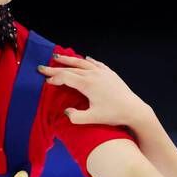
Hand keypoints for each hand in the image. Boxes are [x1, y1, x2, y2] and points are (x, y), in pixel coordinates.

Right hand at [37, 54, 154, 130]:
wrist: (134, 110)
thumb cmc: (113, 115)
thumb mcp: (92, 119)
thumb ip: (76, 117)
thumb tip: (66, 112)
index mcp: (87, 84)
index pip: (66, 77)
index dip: (54, 78)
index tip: (46, 81)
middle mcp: (94, 74)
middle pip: (71, 68)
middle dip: (56, 67)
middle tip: (43, 66)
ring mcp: (103, 72)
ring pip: (82, 63)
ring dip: (69, 60)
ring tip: (59, 57)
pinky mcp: (110, 74)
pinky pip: (96, 64)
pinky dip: (88, 61)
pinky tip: (85, 59)